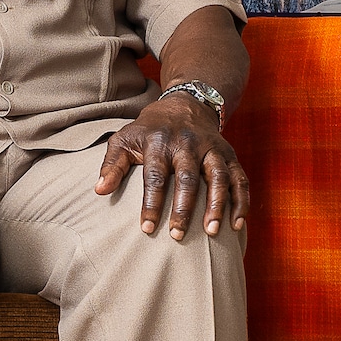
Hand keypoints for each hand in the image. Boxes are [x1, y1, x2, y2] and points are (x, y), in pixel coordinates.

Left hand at [94, 96, 247, 239]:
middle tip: (178, 236)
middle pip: (187, 178)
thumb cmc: (149, 130)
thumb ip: (112, 164)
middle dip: (183, 208)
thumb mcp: (125, 139)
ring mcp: (211, 148)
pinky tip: (238, 223)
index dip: (151, 204)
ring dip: (217, 205)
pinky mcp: (229, 154)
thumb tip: (99, 191)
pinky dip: (241, 200)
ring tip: (213, 232)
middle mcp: (187, 144)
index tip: (147, 230)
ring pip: (217, 176)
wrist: (185, 104)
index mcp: (159, 141)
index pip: (154, 176)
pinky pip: (239, 178)